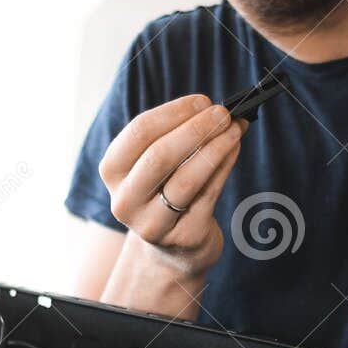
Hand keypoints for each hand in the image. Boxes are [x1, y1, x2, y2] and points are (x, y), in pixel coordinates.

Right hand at [98, 94, 245, 277]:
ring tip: (235, 129)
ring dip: (215, 147)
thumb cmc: (165, 191)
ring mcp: (153, 224)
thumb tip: (212, 109)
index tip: (203, 101)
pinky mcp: (184, 237)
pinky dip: (224, 166)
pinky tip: (234, 149)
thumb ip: (175, 134)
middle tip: (223, 113)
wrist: (173, 247)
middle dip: (196, 129)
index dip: (174, 112)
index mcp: (112, 172)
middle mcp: (125, 201)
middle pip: (159, 156)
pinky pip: (209, 194)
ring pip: (186, 179)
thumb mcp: (156, 163)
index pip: (139, 132)